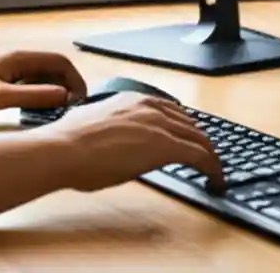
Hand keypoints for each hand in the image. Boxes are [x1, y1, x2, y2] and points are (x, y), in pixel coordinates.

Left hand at [0, 49, 86, 110]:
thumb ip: (32, 96)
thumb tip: (63, 96)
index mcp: (20, 58)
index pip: (60, 62)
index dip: (75, 80)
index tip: (80, 101)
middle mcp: (16, 58)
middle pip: (52, 68)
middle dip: (65, 87)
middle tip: (69, 110)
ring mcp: (6, 65)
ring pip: (39, 75)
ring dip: (51, 90)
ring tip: (53, 112)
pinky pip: (25, 81)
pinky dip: (35, 93)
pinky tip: (30, 110)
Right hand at [45, 92, 224, 192]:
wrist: (64, 150)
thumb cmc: (68, 143)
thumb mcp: (93, 124)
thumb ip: (110, 126)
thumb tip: (108, 137)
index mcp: (132, 99)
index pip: (170, 111)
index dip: (183, 127)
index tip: (187, 139)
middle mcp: (150, 106)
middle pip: (189, 124)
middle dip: (200, 141)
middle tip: (206, 159)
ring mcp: (160, 124)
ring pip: (200, 139)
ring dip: (210, 156)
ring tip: (214, 172)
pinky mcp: (167, 145)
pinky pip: (201, 156)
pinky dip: (213, 168)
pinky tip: (215, 181)